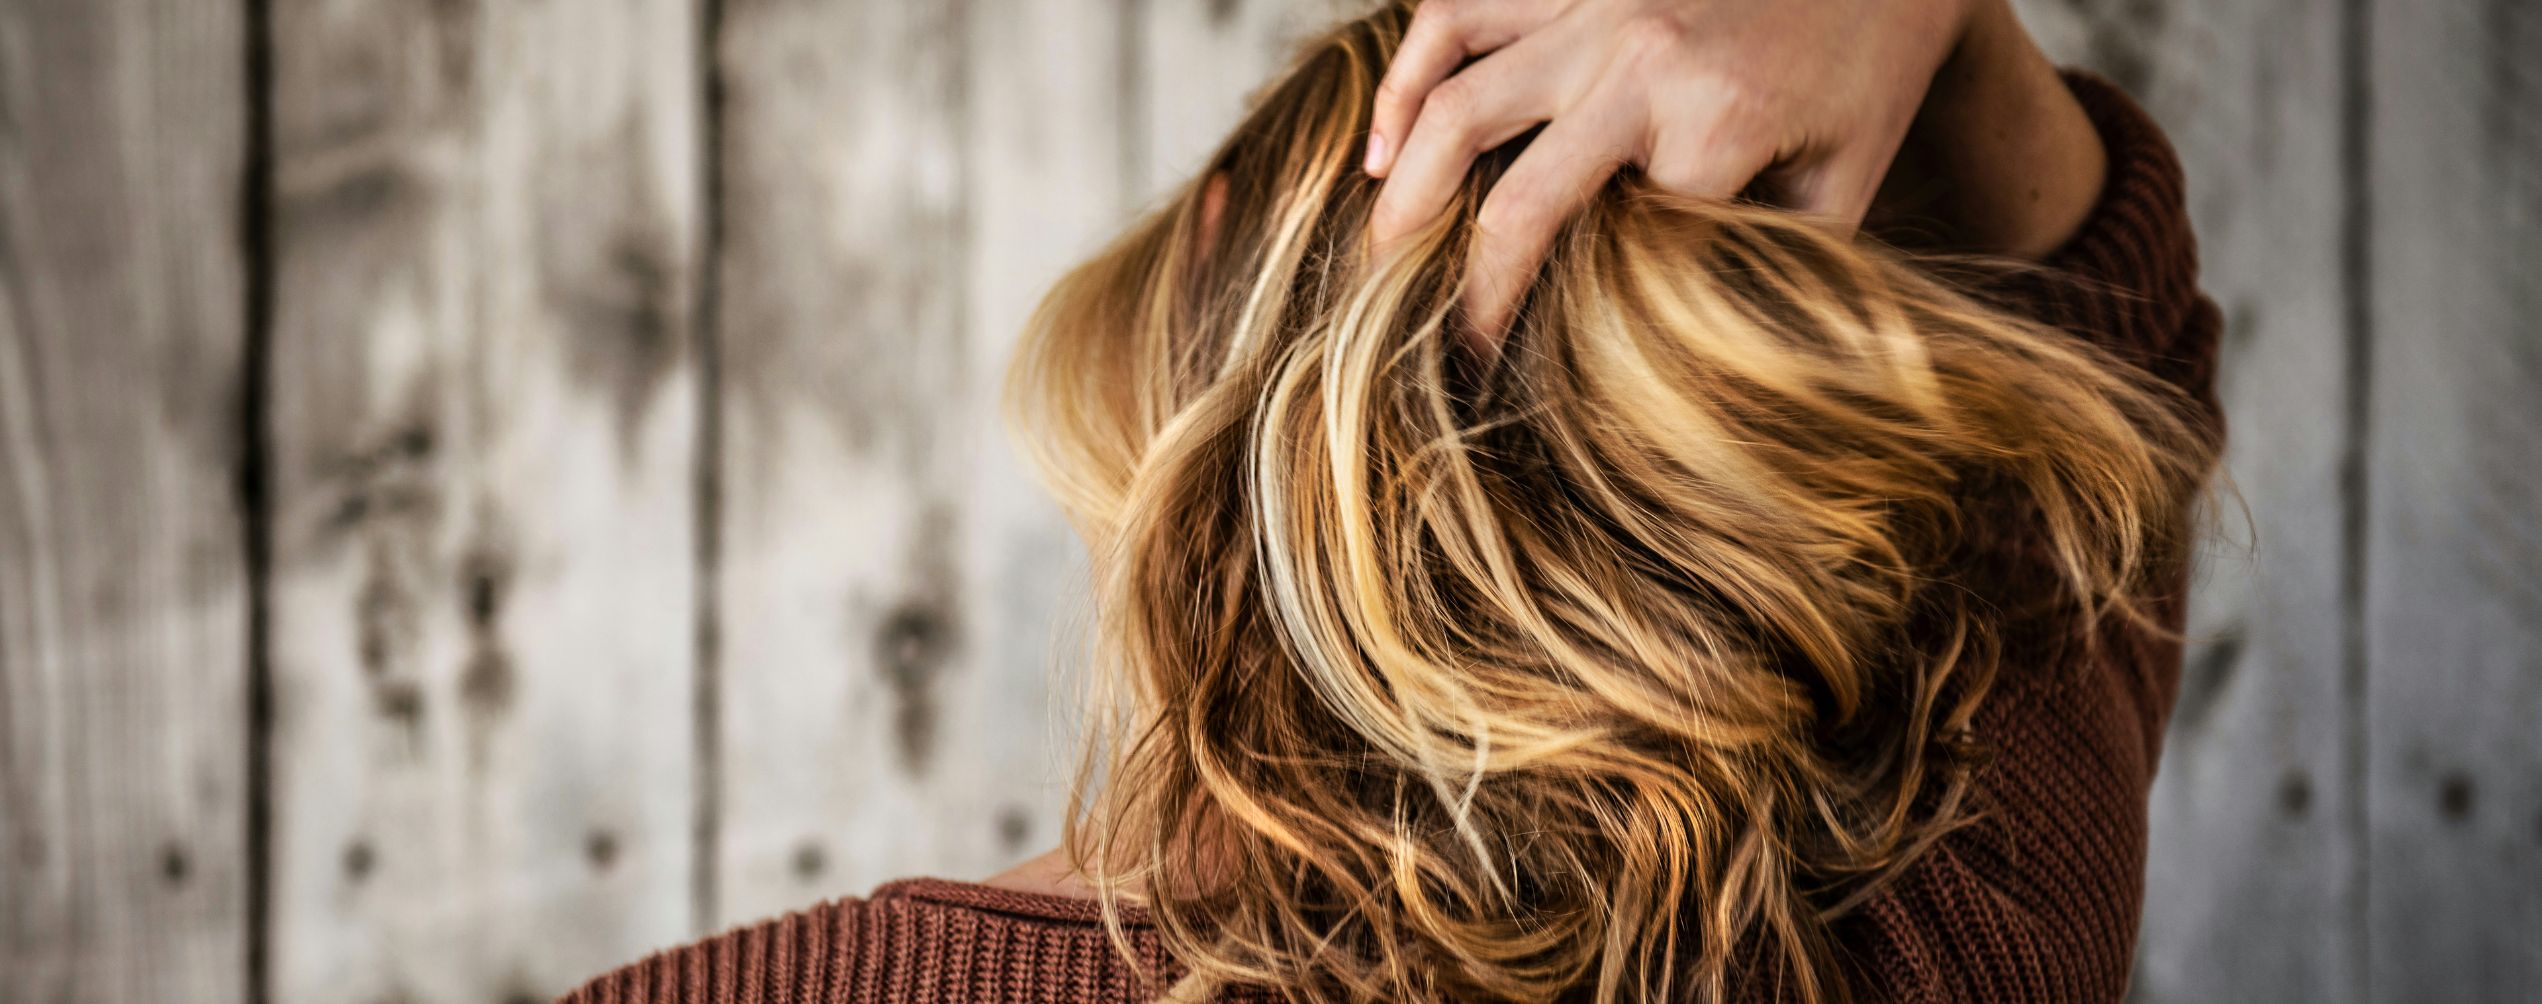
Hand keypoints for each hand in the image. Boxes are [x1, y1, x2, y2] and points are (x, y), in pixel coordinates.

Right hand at [1365, 0, 1983, 340]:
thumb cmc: (1869, 75)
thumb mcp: (1847, 184)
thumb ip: (1770, 266)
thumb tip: (1699, 366)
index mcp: (1720, 118)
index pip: (1620, 254)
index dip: (1568, 325)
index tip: (1532, 384)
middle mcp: (1641, 56)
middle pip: (1513, 197)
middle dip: (1465, 292)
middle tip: (1428, 354)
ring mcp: (1594, 5)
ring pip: (1456, 101)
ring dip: (1405, 192)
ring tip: (1378, 262)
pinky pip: (1455, 14)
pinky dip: (1405, 78)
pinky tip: (1379, 147)